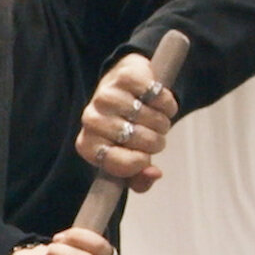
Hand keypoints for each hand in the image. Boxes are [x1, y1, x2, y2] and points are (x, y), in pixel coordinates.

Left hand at [73, 51, 179, 192]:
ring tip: (157, 119)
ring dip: (162, 121)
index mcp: (88, 146)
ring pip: (149, 117)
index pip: (120, 164)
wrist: (123, 88)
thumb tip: (154, 174)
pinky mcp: (124, 76)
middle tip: (154, 135)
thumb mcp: (129, 158)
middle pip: (139, 139)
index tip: (144, 156)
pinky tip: (158, 102)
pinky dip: (165, 101)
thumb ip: (139, 178)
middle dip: (155, 140)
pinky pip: (156, 94)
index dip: (141, 162)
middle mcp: (91, 120)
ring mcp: (105, 96)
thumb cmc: (125, 129)